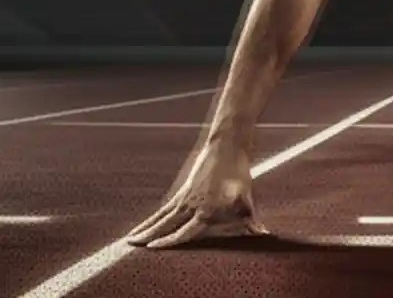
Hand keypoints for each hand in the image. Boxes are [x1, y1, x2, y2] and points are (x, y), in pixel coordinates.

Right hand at [126, 139, 270, 248]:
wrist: (227, 144)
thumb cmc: (239, 171)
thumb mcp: (247, 195)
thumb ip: (250, 218)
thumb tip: (263, 234)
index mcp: (206, 209)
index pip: (185, 231)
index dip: (169, 241)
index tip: (153, 248)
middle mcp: (192, 204)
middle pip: (166, 224)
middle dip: (149, 236)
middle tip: (130, 246)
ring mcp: (185, 196)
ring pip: (161, 217)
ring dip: (146, 228)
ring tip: (129, 239)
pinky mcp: (184, 190)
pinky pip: (166, 208)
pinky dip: (155, 217)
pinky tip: (148, 223)